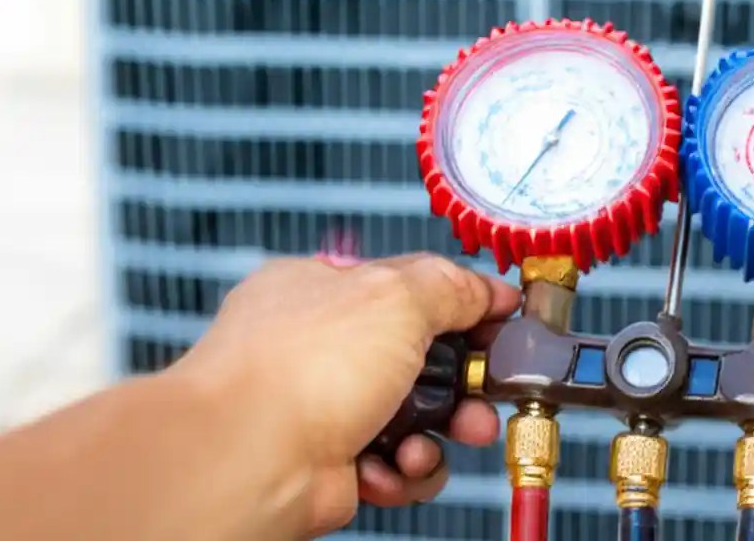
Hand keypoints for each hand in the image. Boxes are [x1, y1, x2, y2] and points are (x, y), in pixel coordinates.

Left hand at [168, 253, 519, 535]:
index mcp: (324, 288)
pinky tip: (396, 465)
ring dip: (444, 427)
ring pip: (415, 415)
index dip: (463, 301)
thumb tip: (485, 289)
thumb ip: (450, 287)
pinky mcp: (334, 462)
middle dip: (464, 377)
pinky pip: (396, 463)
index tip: (504, 319)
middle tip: (490, 387)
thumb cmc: (297, 369)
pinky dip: (407, 469)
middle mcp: (320, 345)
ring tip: (460, 433)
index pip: (409, 284)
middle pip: (420, 356)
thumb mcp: (397, 297)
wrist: (248, 461)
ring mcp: (324, 406)